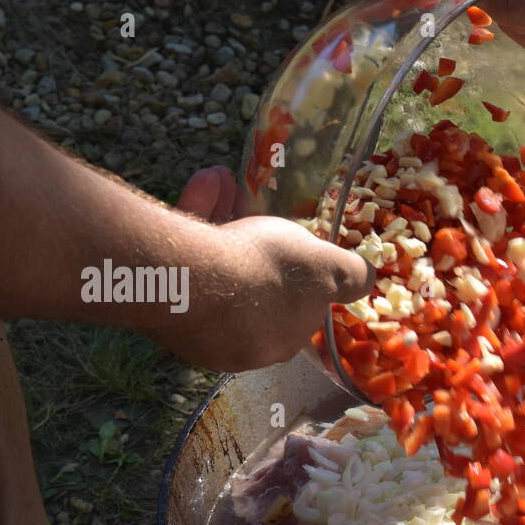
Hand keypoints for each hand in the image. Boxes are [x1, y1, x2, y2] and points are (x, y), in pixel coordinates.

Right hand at [154, 167, 373, 371]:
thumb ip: (350, 276)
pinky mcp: (156, 296)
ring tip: (223, 180)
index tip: (294, 242)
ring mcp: (191, 322)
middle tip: (253, 204)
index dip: (297, 274)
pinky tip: (204, 183)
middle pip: (251, 283)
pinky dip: (194, 219)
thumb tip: (368, 281)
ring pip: (215, 265)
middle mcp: (231, 342)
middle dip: (255, 238)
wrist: (186, 275)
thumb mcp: (326, 270)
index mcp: (274, 344)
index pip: (292, 309)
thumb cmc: (266, 273)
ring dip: (222, 216)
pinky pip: (183, 257)